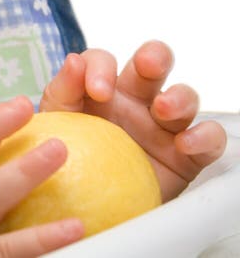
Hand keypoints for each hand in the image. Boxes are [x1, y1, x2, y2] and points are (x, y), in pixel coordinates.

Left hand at [40, 40, 226, 200]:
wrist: (86, 210)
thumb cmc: (69, 162)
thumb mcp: (57, 125)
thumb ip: (61, 92)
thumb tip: (73, 60)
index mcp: (100, 90)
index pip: (102, 60)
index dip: (100, 67)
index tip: (98, 91)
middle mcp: (135, 101)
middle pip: (153, 63)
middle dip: (154, 56)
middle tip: (147, 65)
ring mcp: (163, 126)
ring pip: (185, 96)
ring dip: (179, 97)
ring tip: (164, 110)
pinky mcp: (186, 155)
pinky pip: (209, 138)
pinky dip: (205, 137)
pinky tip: (186, 144)